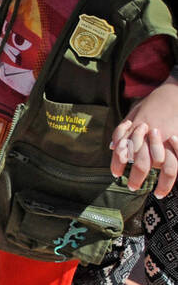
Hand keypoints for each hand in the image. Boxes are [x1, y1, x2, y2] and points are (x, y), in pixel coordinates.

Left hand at [112, 77, 177, 195]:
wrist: (174, 92)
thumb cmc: (152, 103)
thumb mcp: (132, 113)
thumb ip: (122, 131)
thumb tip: (112, 147)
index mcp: (135, 129)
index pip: (122, 151)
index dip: (117, 164)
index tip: (115, 174)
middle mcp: (150, 137)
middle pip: (142, 163)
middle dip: (137, 178)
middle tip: (133, 187)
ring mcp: (168, 140)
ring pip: (166, 167)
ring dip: (162, 183)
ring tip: (158, 192)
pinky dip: (176, 175)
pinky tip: (173, 183)